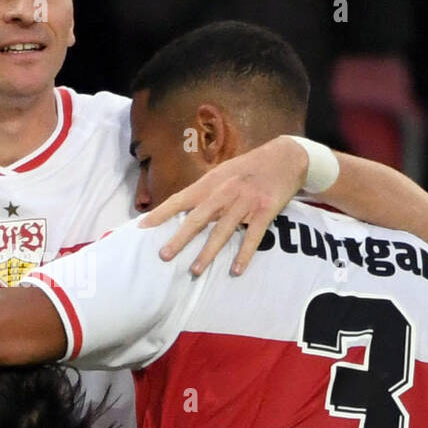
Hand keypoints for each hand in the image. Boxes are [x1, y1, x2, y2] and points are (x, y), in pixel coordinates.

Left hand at [138, 134, 307, 276]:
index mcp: (210, 183)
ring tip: (195, 270)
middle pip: (198, 218)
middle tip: (164, 256)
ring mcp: (245, 202)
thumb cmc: (248, 167)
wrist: (285, 157)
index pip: (179, 199)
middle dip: (180, 238)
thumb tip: (179, 208)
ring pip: (223, 231)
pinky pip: (253, 236)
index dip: (160, 213)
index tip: (142, 227)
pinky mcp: (265, 211)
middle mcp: (224, 192)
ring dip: (208, 252)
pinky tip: (235, 270)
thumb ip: (203, 190)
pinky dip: (244, 254)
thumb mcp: (221, 172)